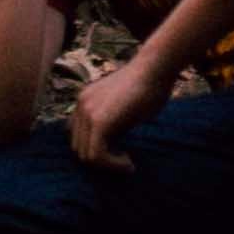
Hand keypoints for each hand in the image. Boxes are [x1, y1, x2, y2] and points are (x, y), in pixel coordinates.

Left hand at [66, 51, 163, 172]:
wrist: (155, 68)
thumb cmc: (150, 86)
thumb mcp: (125, 106)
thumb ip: (114, 122)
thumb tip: (114, 147)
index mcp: (85, 101)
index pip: (78, 136)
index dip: (96, 150)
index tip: (119, 153)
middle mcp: (81, 105)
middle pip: (79, 148)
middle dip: (101, 161)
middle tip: (124, 162)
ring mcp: (87, 112)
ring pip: (86, 156)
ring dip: (108, 166)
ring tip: (128, 164)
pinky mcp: (99, 121)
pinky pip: (96, 156)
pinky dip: (113, 165)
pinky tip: (129, 163)